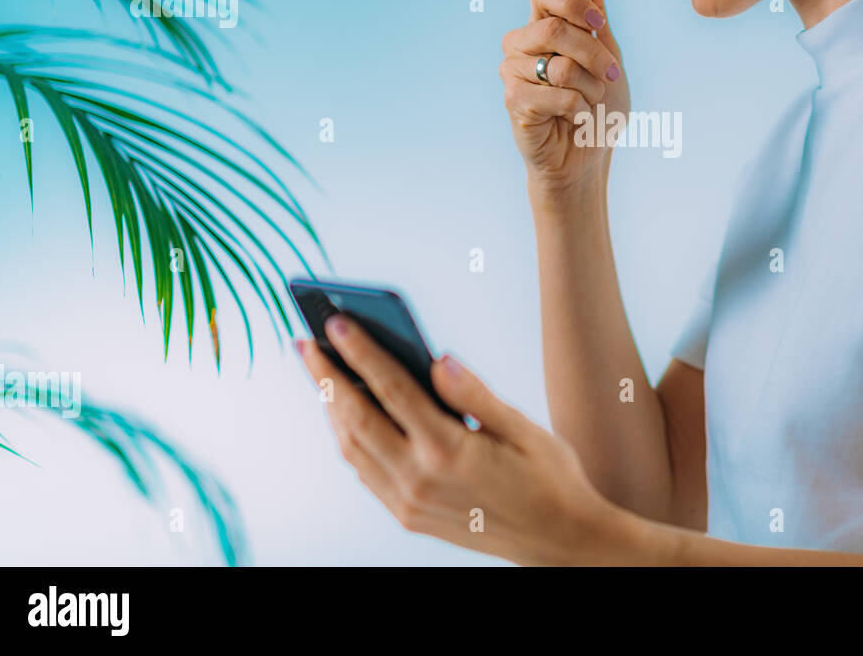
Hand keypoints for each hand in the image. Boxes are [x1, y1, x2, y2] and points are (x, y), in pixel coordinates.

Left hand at [296, 315, 626, 565]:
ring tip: (320, 371)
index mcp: (449, 452)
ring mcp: (408, 503)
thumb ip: (475, 393)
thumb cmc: (549, 477)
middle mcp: (419, 481)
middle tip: (304, 341)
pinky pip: (364, 470)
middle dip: (327, 376)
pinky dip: (348, 436)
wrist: (558, 541)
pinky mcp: (408, 516)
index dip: (361, 352)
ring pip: (352, 447)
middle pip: (356, 418)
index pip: (392, 390)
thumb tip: (437, 358)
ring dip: (331, 407)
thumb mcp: (523, 428)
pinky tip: (348, 412)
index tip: (335, 321)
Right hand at [500, 0, 629, 193]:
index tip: (598, 22)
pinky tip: (574, 119)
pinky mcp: (513, 100)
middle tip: (610, 77)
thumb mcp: (608, 58)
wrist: (588, 157)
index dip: (572, 1)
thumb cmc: (598, 108)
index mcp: (543, 26)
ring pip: (560, 66)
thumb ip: (597, 21)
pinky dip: (578, 109)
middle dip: (594, 55)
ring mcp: (513, 71)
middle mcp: (522, 44)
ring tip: (589, 103)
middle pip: (554, 27)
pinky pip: (556, 95)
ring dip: (589, 89)